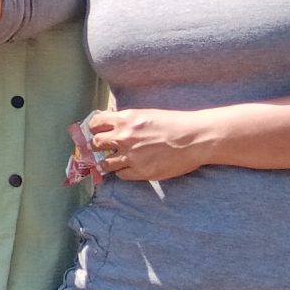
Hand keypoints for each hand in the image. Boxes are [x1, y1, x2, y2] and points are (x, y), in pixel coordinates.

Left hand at [82, 106, 206, 181]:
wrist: (195, 138)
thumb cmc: (174, 124)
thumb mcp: (146, 114)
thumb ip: (126, 120)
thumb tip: (110, 125)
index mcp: (125, 119)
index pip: (96, 124)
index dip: (95, 130)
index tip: (97, 133)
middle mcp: (124, 137)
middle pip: (95, 145)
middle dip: (97, 147)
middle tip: (101, 149)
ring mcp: (132, 156)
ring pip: (105, 164)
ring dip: (107, 163)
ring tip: (112, 162)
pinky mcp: (142, 172)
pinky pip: (121, 175)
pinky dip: (123, 172)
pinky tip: (130, 168)